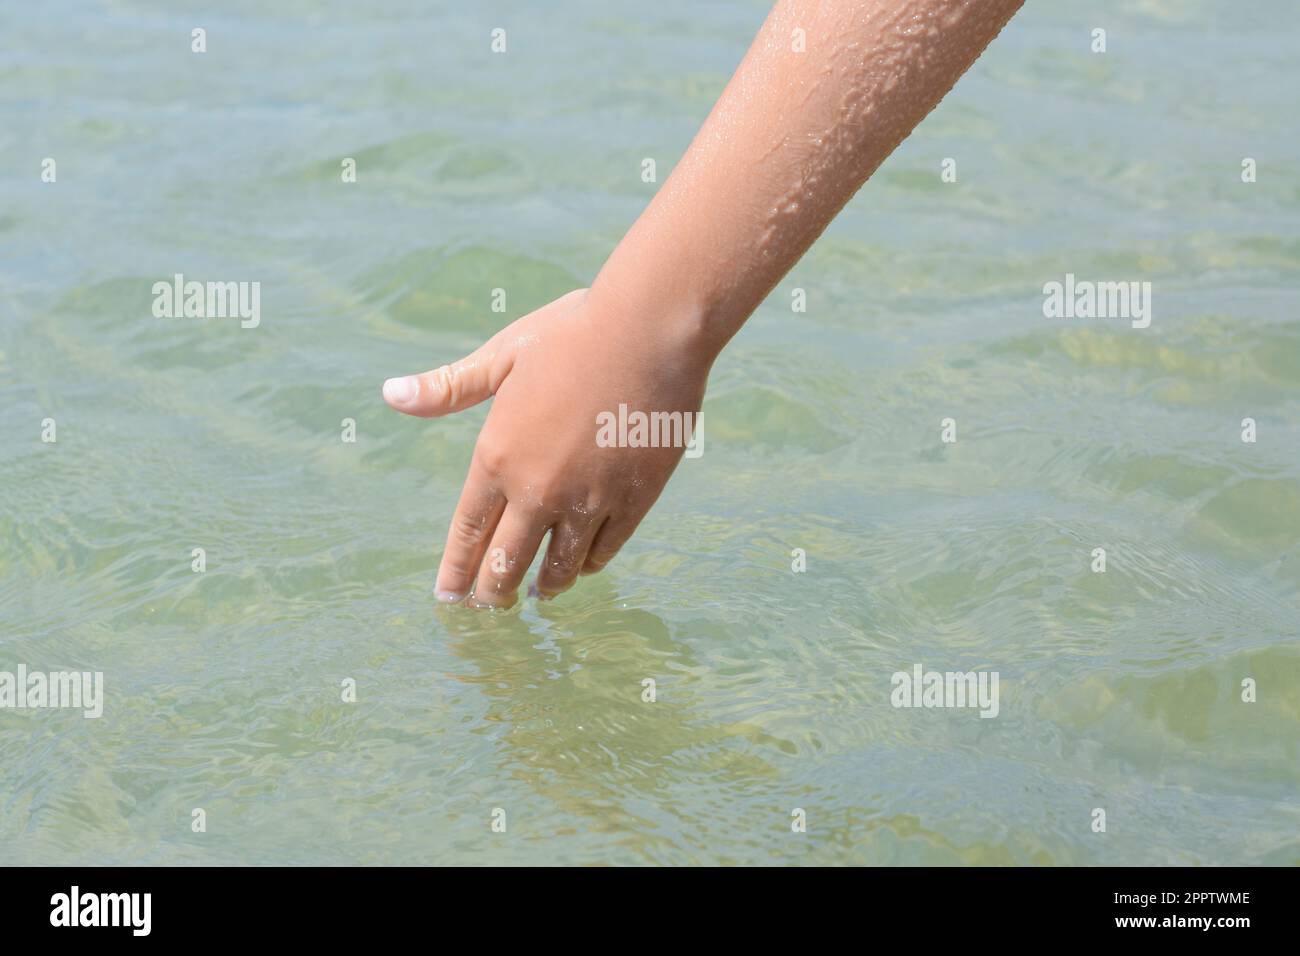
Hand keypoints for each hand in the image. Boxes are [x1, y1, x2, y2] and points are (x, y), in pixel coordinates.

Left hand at [382, 289, 708, 607]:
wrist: (650, 330)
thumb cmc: (573, 332)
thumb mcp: (504, 355)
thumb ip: (449, 387)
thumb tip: (390, 394)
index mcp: (498, 455)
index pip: (468, 531)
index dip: (456, 569)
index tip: (448, 597)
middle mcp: (539, 489)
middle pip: (508, 561)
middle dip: (493, 590)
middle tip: (487, 606)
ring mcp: (589, 499)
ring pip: (561, 565)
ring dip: (545, 584)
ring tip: (539, 593)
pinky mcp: (634, 500)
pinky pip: (605, 549)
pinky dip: (589, 563)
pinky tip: (583, 566)